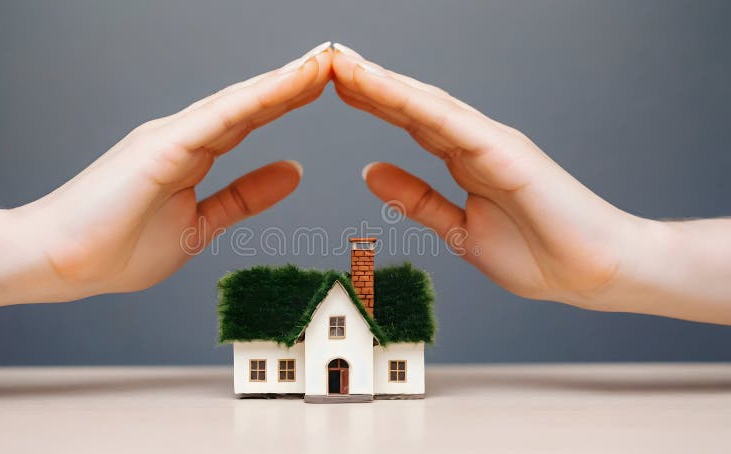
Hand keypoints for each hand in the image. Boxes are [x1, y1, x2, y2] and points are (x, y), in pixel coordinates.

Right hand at [0, 42, 332, 313]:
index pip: (250, 119)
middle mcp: (182, 135)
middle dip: (293, 81)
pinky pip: (218, 119)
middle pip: (249, 102)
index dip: (287, 99)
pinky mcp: (161, 147)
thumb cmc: (115, 247)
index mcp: (190, 152)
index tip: (326, 84)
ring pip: (238, 102)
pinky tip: (289, 84)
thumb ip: (244, 197)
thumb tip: (292, 174)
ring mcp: (170, 137)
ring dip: (283, 81)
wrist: (59, 263)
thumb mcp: (200, 224)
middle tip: (335, 59)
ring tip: (323, 62)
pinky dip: (256, 99)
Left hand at [331, 44, 660, 312]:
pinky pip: (450, 123)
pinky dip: (413, 102)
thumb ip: (418, 199)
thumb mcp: (458, 230)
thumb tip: (372, 173)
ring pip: (426, 104)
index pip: (410, 122)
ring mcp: (491, 143)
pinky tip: (381, 87)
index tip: (334, 85)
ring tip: (342, 63)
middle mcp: (476, 142)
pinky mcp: (506, 152)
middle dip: (368, 82)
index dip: (372, 101)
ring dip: (382, 82)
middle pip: (412, 104)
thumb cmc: (540, 255)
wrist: (594, 274)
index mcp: (466, 159)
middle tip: (327, 59)